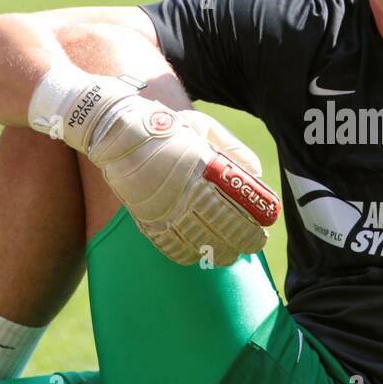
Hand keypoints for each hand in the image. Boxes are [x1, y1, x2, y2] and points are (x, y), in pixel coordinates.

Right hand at [45, 75, 279, 265]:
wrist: (116, 132)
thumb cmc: (167, 127)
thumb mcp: (205, 127)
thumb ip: (233, 150)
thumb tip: (256, 174)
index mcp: (201, 167)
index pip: (236, 203)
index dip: (254, 220)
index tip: (265, 225)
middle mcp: (184, 191)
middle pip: (222, 227)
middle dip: (244, 240)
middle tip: (254, 245)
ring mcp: (163, 208)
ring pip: (198, 242)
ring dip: (218, 253)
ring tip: (230, 255)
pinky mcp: (146, 219)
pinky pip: (170, 246)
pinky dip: (187, 255)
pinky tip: (199, 256)